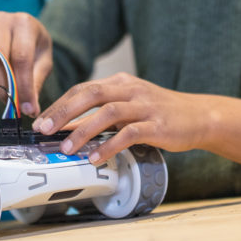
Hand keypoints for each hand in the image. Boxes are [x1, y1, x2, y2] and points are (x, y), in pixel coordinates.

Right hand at [0, 12, 52, 116]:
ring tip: (6, 97)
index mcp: (23, 22)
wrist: (20, 30)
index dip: (23, 85)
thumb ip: (36, 83)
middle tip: (13, 105)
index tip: (26, 107)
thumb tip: (30, 110)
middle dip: (5, 87)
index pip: (21, 57)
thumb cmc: (35, 46)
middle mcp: (0, 21)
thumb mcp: (43, 61)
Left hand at [32, 73, 206, 163]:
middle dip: (64, 112)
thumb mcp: (129, 106)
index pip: (83, 88)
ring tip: (67, 148)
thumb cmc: (159, 113)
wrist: (199, 116)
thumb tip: (67, 129)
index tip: (41, 121)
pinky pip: (129, 133)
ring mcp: (145, 106)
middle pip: (91, 94)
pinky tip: (96, 158)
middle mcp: (131, 89)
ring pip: (108, 113)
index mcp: (121, 82)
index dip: (60, 104)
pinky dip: (110, 146)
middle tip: (45, 130)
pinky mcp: (157, 125)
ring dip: (83, 131)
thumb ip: (102, 113)